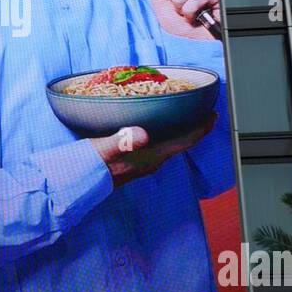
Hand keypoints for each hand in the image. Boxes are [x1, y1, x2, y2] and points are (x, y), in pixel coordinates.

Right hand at [90, 116, 216, 186]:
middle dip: (193, 126)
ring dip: (180, 130)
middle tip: (201, 107)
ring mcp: (144, 162)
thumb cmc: (91, 165)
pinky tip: (158, 123)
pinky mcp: (135, 160)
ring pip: (171, 144)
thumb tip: (142, 134)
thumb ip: (122, 141)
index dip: (201, 129)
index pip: (184, 142)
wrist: (78, 183)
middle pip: (181, 142)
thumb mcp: (104, 149)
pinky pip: (159, 144)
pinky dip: (166, 132)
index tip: (213, 115)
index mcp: (151, 157)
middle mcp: (152, 161)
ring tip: (184, 112)